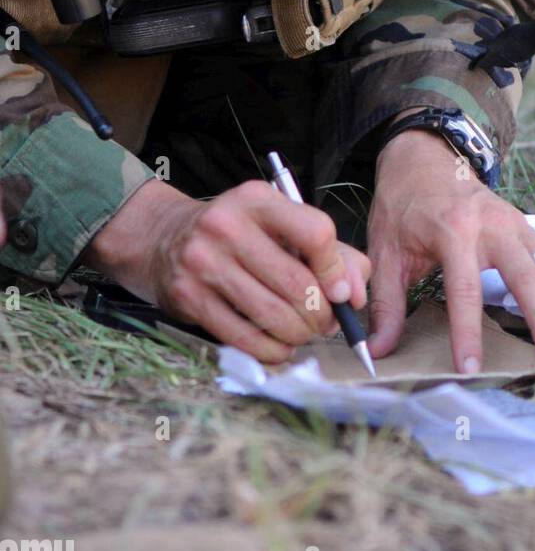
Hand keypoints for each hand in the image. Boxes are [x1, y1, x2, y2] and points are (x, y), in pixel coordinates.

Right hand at [82, 177, 370, 363]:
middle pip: (296, 283)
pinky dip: (272, 350)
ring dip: (299, 335)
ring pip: (273, 315)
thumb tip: (356, 296)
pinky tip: (280, 347)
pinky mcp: (188, 297)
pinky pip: (244, 337)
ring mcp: (203, 262)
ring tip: (304, 334)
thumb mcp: (280, 224)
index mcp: (258, 200)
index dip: (336, 269)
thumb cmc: (239, 233)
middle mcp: (227, 226)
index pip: (315, 233)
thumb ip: (330, 252)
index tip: (340, 292)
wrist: (163, 237)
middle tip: (325, 323)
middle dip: (321, 314)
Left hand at [368, 129, 534, 372]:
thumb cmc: (404, 208)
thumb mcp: (387, 249)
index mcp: (454, 231)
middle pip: (526, 277)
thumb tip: (377, 350)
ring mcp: (522, 228)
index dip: (466, 329)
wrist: (427, 159)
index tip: (471, 366)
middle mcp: (496, 228)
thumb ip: (387, 301)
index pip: (464, 288)